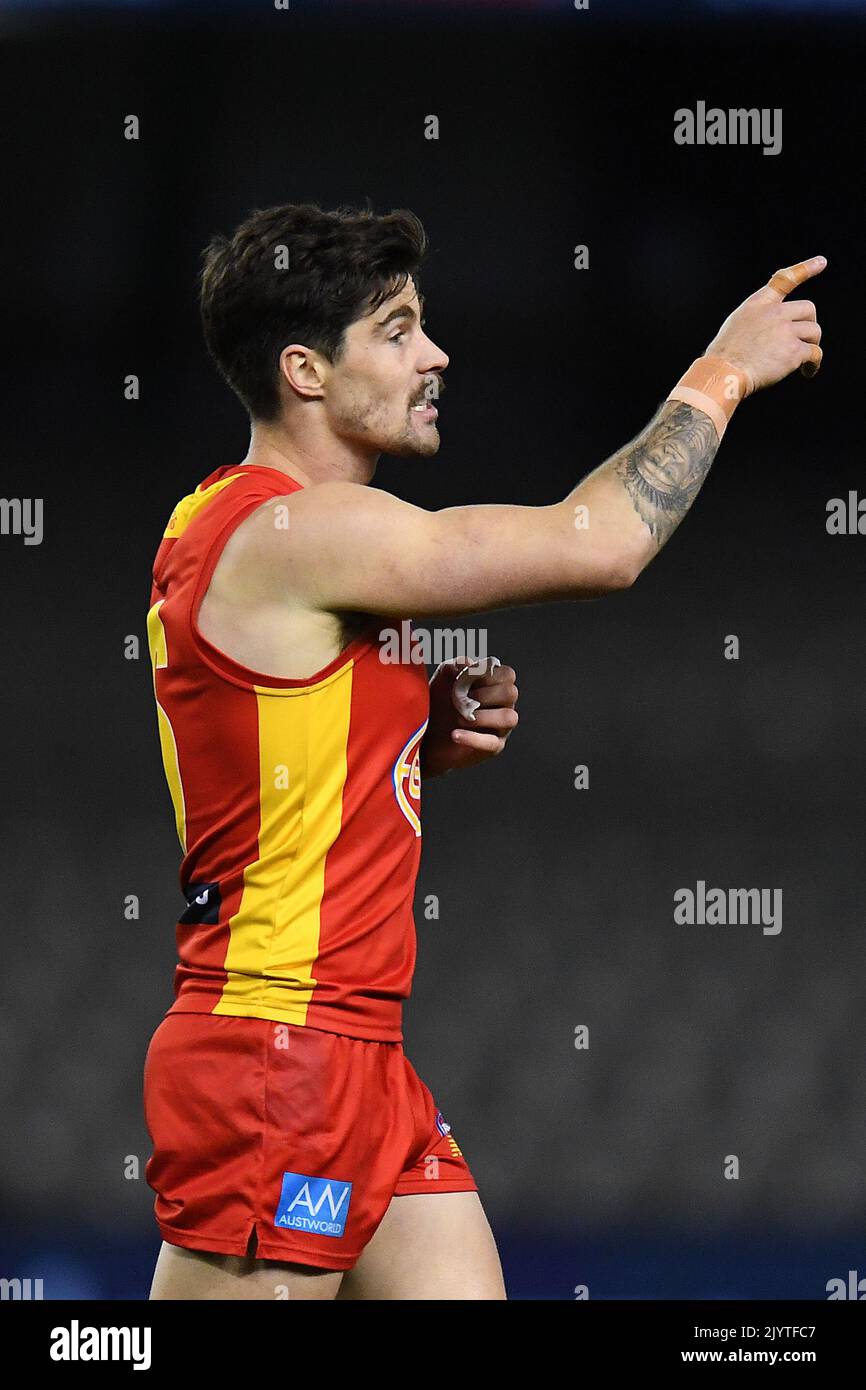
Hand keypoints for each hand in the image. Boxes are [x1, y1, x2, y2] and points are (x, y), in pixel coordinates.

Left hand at [421, 658, 518, 775]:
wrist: (425, 733)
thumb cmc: (439, 702)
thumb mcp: (442, 680)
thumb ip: (454, 666)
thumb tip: (469, 663)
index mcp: (495, 685)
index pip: (507, 674)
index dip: (489, 675)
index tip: (467, 679)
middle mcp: (503, 705)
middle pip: (511, 693)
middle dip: (485, 694)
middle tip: (463, 700)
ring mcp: (501, 727)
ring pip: (510, 717)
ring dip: (483, 716)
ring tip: (460, 719)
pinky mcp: (493, 747)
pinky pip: (492, 743)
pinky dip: (473, 738)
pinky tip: (455, 734)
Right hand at [705, 255, 825, 393]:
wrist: (724, 373)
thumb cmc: (725, 356)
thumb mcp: (736, 325)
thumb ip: (757, 320)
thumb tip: (775, 332)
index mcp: (758, 304)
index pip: (784, 280)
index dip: (805, 269)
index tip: (822, 261)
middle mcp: (774, 313)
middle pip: (808, 309)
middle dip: (810, 324)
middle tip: (806, 340)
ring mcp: (785, 331)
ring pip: (814, 331)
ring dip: (812, 345)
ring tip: (805, 360)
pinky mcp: (793, 351)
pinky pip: (814, 353)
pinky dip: (813, 364)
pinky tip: (807, 371)